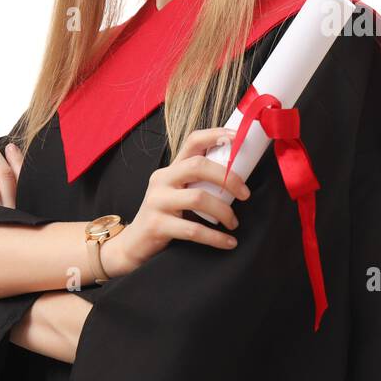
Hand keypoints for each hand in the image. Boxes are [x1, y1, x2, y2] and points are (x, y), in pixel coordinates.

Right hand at [106, 126, 251, 276]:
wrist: (135, 245)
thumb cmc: (167, 216)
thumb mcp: (180, 193)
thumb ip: (201, 182)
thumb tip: (241, 176)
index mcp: (171, 168)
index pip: (193, 141)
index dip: (216, 135)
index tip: (239, 138)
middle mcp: (162, 180)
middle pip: (198, 166)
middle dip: (228, 178)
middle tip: (245, 194)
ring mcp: (157, 201)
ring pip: (198, 198)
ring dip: (224, 211)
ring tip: (234, 223)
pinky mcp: (156, 225)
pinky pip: (193, 229)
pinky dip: (215, 237)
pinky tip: (229, 242)